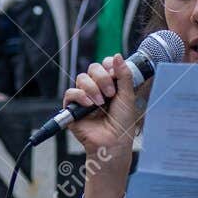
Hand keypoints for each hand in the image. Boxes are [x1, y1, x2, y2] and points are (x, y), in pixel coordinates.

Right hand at [62, 55, 138, 197]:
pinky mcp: (73, 108)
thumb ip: (124, 75)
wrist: (113, 142)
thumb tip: (118, 56)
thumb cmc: (123, 123)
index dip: (109, 66)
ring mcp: (84, 98)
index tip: (115, 75)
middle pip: (92, 68)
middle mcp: (96, 89)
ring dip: (93, 88)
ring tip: (100, 103)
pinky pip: (70, 93)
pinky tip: (90, 104)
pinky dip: (80, 96)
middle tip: (111, 93)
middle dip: (102, 78)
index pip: (104, 65)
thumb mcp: (128, 96)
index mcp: (110, 85)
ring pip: (81, 78)